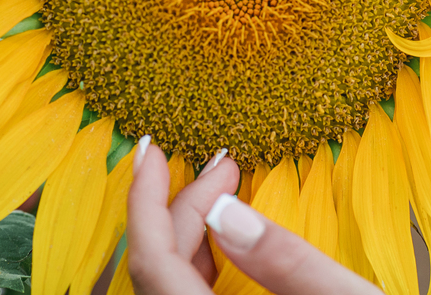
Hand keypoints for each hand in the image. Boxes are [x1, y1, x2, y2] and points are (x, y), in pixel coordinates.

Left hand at [126, 137, 381, 294]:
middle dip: (183, 209)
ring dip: (186, 237)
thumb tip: (226, 210)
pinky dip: (196, 267)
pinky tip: (223, 242)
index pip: (152, 266)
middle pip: (155, 275)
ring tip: (221, 189)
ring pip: (166, 292)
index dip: (143, 202)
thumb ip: (287, 261)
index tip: (151, 148)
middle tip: (227, 164)